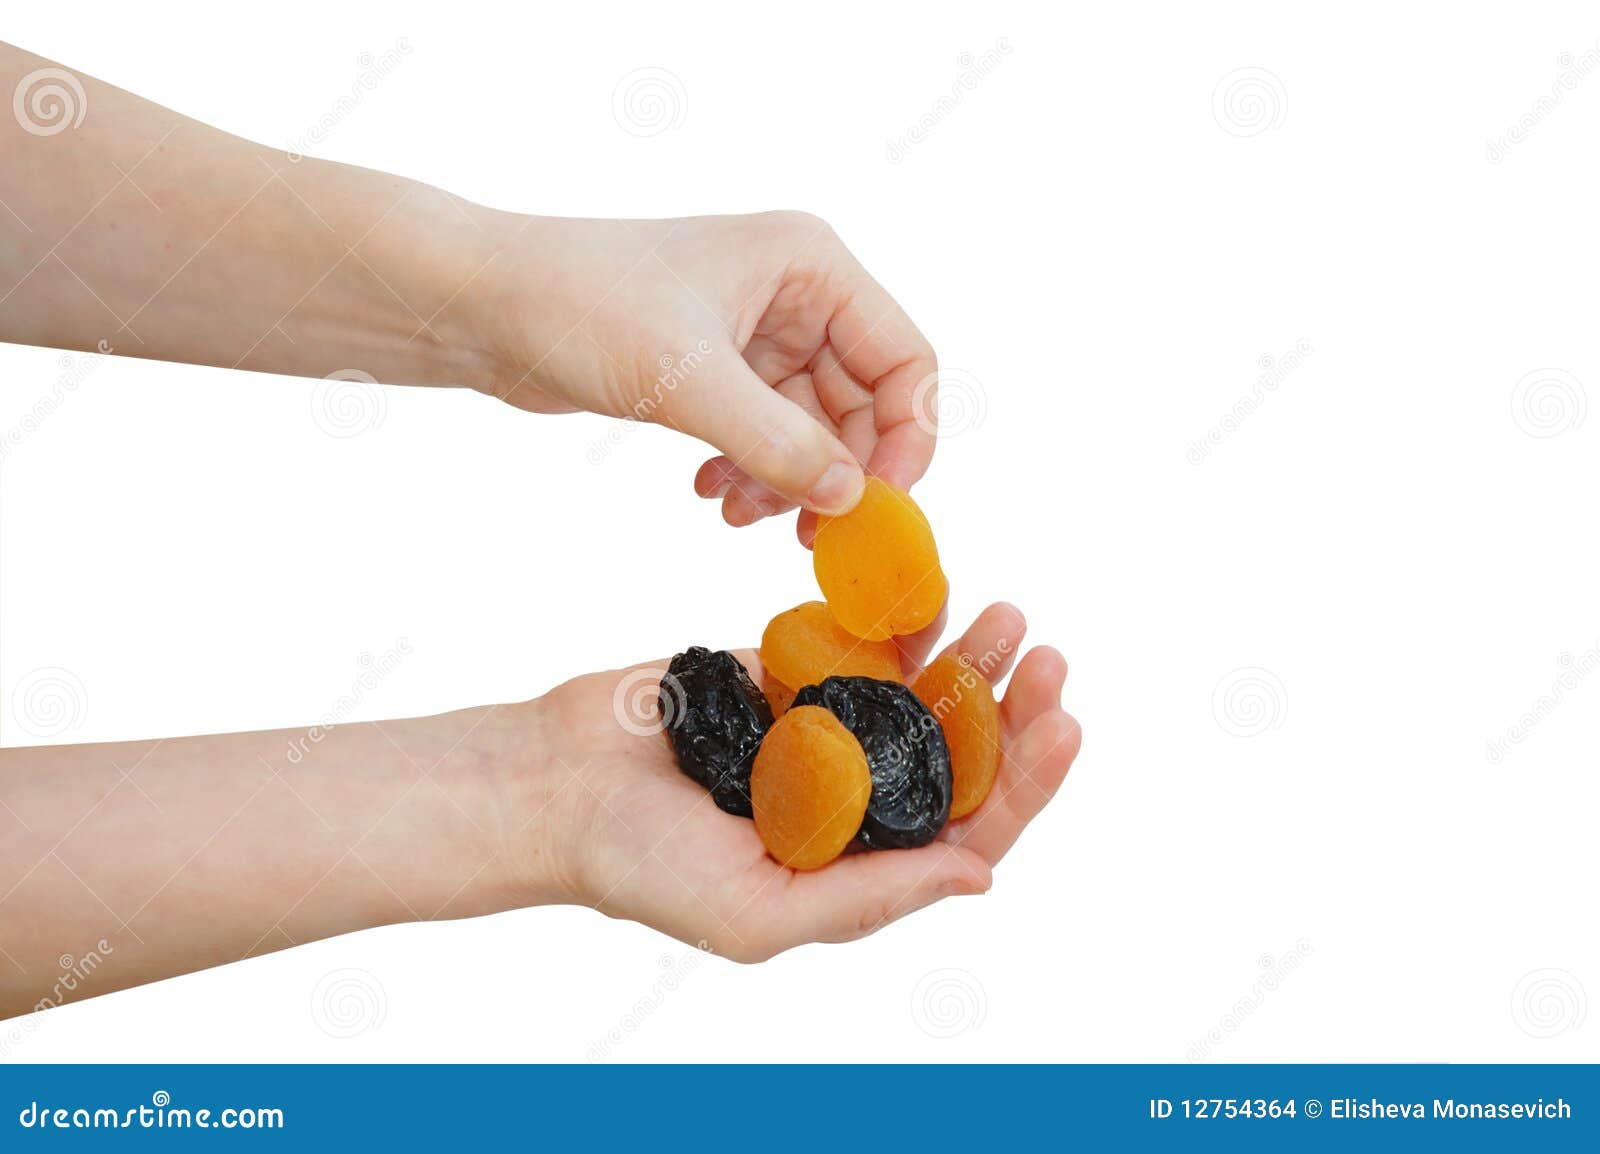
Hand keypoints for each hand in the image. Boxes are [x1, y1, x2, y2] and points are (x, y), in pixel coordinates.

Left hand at [476, 213, 938, 530]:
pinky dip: (751, 473)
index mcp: (810, 265)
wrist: (485, 304)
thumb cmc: (579, 305)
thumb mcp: (686, 379)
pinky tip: (709, 493)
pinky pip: (767, 436)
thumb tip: (850, 500)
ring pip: (812, 430)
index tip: (876, 506)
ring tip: (736, 513)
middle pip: (864, 404)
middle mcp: (796, 295)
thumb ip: (776, 442)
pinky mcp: (718, 370)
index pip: (905, 359)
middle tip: (808, 535)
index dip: (906, 438)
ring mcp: (757, 334)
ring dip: (786, 481)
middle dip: (836, 472)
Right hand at [505, 603, 1080, 961]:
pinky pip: (863, 648)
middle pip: (961, 756)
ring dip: (973, 660)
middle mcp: (856, 801)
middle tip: (1049, 661)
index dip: (1024, 784)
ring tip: (1009, 619)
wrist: (556, 783)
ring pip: (922, 696)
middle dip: (1015, 712)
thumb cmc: (641, 867)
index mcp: (859, 866)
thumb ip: (868, 896)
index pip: (967, 829)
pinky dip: (902, 626)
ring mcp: (826, 735)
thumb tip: (979, 876)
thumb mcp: (756, 912)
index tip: (1061, 726)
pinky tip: (935, 600)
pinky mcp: (791, 678)